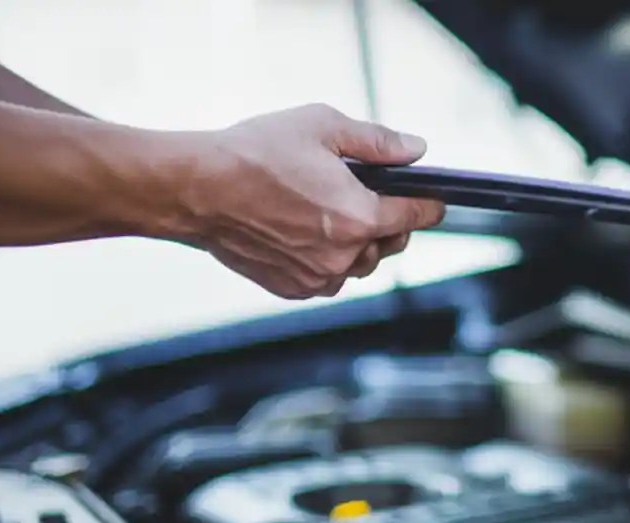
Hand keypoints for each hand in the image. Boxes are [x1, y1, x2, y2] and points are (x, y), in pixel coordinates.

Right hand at [176, 104, 444, 298]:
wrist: (196, 189)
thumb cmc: (253, 155)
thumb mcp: (323, 127)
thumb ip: (378, 142)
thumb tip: (414, 149)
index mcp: (360, 217)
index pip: (417, 216)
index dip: (429, 203)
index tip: (433, 200)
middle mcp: (344, 256)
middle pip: (391, 243)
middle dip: (390, 221)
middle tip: (373, 197)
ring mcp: (318, 277)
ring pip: (360, 264)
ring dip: (358, 243)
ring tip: (333, 212)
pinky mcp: (293, 288)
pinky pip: (328, 279)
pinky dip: (328, 259)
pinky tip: (307, 231)